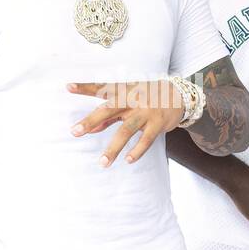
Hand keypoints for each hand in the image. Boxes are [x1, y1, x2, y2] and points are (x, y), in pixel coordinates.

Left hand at [68, 80, 184, 166]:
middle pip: (109, 109)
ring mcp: (145, 112)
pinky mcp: (157, 124)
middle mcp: (133, 100)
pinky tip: (127, 160)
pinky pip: (145, 140)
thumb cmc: (147, 97)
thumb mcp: (128, 100)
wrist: (179, 94)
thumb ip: (109, 114)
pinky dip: (136, 151)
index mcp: (123, 91)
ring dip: (114, 148)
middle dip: (91, 121)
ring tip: (103, 162)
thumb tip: (91, 128)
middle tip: (75, 131)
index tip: (68, 87)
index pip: (101, 88)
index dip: (85, 87)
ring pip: (126, 130)